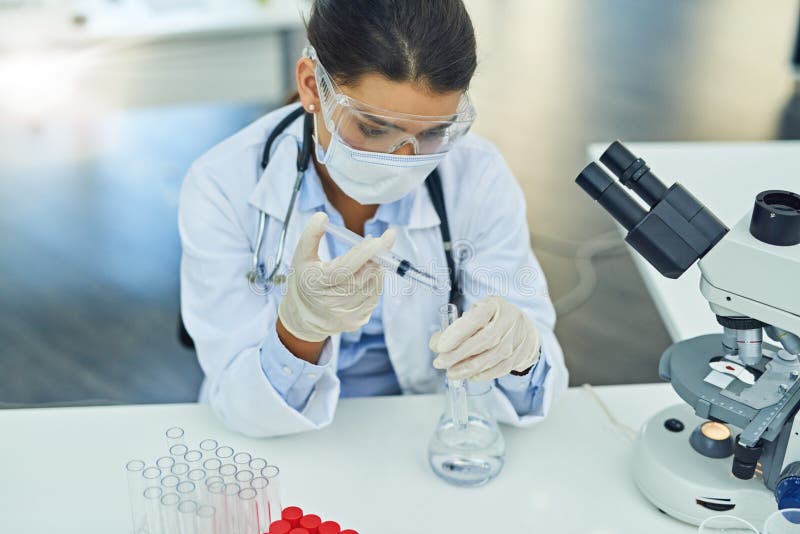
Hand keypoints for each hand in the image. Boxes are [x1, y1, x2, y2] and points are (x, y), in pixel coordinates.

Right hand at [278, 212, 395, 341]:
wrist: (305, 314)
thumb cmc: (306, 279)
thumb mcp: (301, 256)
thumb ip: (310, 235)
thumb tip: (322, 216)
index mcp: (316, 283)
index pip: (345, 268)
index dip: (364, 253)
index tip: (378, 239)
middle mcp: (331, 302)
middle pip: (363, 276)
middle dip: (376, 256)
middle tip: (382, 241)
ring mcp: (345, 314)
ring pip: (373, 285)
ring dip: (377, 267)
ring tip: (372, 257)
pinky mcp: (356, 321)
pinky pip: (374, 296)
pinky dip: (376, 281)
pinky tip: (370, 272)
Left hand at [430, 296, 540, 380]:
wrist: (525, 328)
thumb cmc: (495, 317)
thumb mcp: (479, 310)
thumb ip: (459, 324)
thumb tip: (437, 342)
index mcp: (493, 307)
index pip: (474, 320)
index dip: (456, 334)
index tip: (440, 346)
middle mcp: (506, 324)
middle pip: (479, 343)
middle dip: (456, 355)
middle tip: (439, 362)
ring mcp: (513, 342)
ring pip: (487, 360)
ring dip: (465, 369)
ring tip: (450, 372)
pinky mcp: (517, 359)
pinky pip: (496, 371)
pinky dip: (480, 375)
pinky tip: (468, 375)